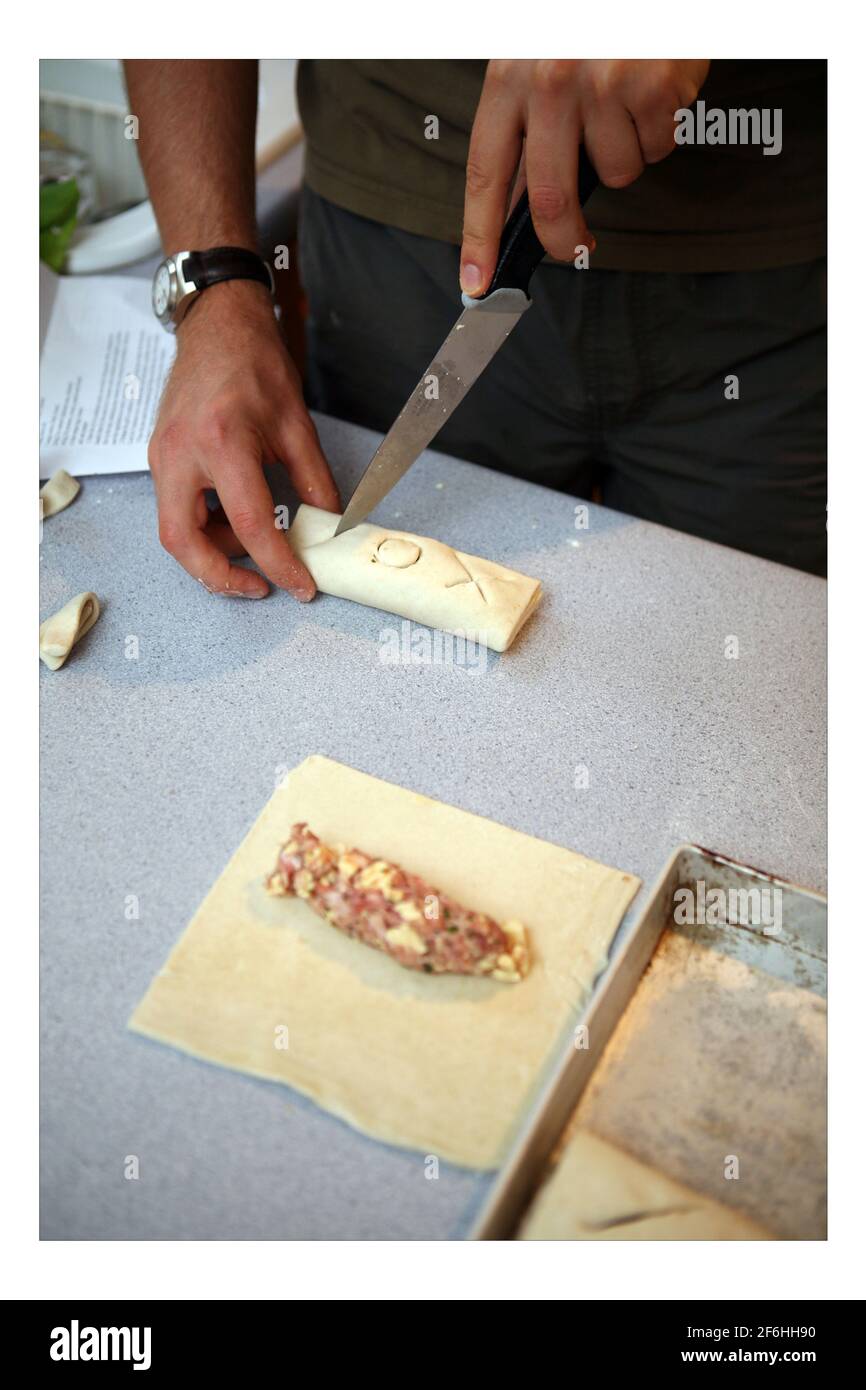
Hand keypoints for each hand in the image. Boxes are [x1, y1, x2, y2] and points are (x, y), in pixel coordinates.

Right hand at [149, 279, 340, 598]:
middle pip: (184, 542)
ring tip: (254, 546)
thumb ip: (315, 482)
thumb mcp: (297, 424)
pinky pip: (175, 510)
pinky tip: (234, 523)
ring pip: (174, 531)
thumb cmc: (254, 363)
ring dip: (213, 552)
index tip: (300, 585)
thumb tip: (330, 526)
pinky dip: (204, 529)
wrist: (219, 326)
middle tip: (260, 586)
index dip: (277, 563)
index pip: (248, 523)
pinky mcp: (159, 459)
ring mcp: (162, 457)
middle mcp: (181, 453)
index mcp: (221, 441)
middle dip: (220, 576)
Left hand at [460, 59, 709, 293]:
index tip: (477, 283)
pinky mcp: (653, 84)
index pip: (485, 175)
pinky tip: (654, 91)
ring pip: (617, 174)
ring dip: (627, 155)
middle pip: (551, 198)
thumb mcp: (538, 62)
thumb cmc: (591, 25)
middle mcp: (550, 80)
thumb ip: (528, 132)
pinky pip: (656, 148)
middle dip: (564, 238)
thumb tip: (520, 211)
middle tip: (577, 247)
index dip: (480, 237)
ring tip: (627, 105)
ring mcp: (603, 82)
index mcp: (509, 78)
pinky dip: (660, 131)